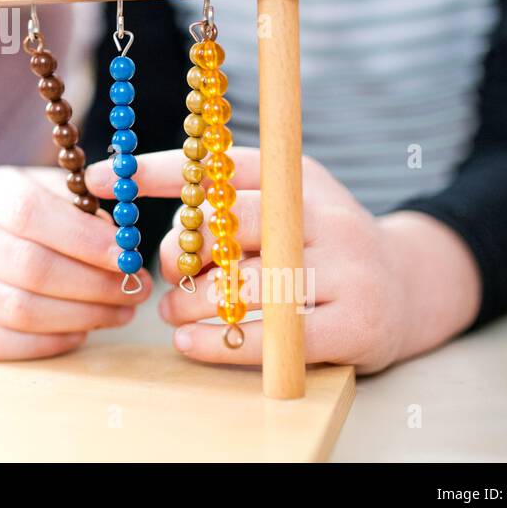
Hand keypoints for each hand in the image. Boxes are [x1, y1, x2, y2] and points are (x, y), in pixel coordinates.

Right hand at [0, 165, 152, 359]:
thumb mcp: (64, 198)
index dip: (82, 237)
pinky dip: (48, 342)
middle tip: (137, 289)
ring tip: (122, 310)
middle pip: (28, 266)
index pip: (29, 212)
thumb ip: (89, 213)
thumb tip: (123, 242)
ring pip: (19, 309)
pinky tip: (81, 331)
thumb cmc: (45, 220)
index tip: (127, 255)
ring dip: (82, 315)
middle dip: (93, 282)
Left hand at [84, 147, 481, 374]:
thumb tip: (136, 214)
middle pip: (232, 222)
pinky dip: (222, 345)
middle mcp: (323, 214)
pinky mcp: (356, 324)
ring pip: (248, 284)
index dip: (156, 171)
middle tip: (164, 274)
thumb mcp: (280, 204)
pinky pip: (276, 338)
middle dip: (181, 250)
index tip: (100, 179)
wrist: (407, 288)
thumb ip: (223, 202)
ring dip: (194, 304)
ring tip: (173, 314)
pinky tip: (190, 343)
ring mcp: (346, 268)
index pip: (220, 163)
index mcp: (296, 175)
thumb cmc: (314, 245)